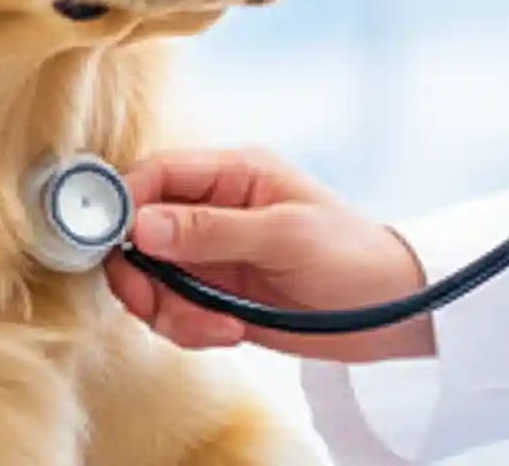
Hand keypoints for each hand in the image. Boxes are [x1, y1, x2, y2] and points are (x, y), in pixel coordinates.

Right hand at [105, 148, 434, 363]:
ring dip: (166, 308)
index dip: (122, 204)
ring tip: (213, 327)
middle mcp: (211, 208)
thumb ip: (209, 230)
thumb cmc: (353, 257)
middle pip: (136, 231)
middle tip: (153, 303)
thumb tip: (139, 225)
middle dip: (138, 272)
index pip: (153, 175)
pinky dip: (186, 327)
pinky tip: (227, 334)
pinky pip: (170, 308)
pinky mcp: (212, 294)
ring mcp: (209, 254)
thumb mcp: (284, 236)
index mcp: (230, 174)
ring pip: (148, 276)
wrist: (396, 314)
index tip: (112, 244)